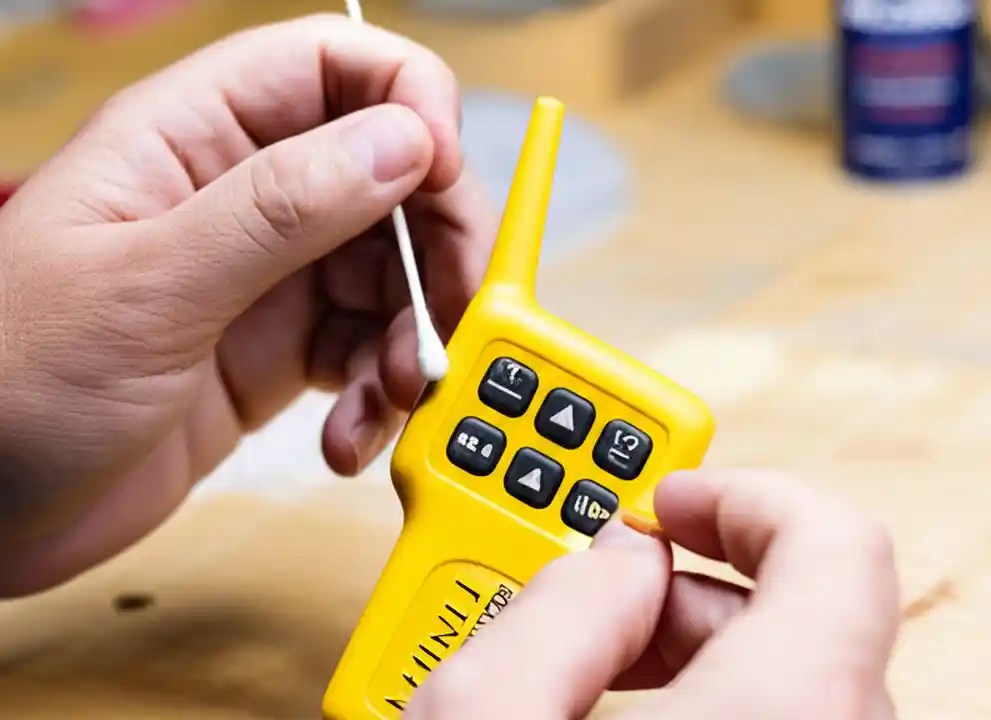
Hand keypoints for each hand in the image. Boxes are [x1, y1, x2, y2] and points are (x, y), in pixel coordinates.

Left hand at [0, 15, 496, 595]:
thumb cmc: (10, 384)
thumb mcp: (147, 287)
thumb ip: (281, 208)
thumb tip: (402, 142)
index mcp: (193, 138)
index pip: (332, 66)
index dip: (408, 105)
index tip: (445, 180)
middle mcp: (240, 197)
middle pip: (390, 175)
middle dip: (438, 243)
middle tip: (454, 310)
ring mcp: (264, 276)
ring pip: (393, 272)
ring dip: (414, 337)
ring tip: (393, 394)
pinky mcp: (276, 351)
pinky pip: (367, 350)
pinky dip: (380, 393)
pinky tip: (350, 432)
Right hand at [406, 470, 899, 718]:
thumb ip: (552, 614)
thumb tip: (607, 560)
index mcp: (795, 706)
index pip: (834, 541)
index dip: (741, 495)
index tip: (660, 502)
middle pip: (800, 611)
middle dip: (684, 580)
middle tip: (592, 592)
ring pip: (783, 677)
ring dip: (686, 652)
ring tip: (579, 671)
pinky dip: (707, 705)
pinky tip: (613, 718)